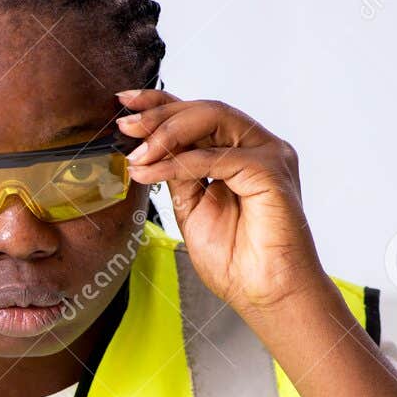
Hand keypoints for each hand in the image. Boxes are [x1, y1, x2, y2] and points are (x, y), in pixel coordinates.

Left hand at [116, 90, 327, 315]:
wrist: (264, 293)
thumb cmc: (235, 259)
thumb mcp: (190, 207)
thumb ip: (177, 174)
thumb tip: (147, 149)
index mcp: (240, 153)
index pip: (199, 114)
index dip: (161, 103)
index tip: (124, 103)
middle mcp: (258, 148)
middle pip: (206, 109)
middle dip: (160, 114)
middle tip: (126, 127)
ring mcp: (269, 156)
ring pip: (215, 119)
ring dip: (168, 132)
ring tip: (137, 154)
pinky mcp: (272, 172)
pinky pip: (219, 156)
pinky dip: (180, 162)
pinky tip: (152, 172)